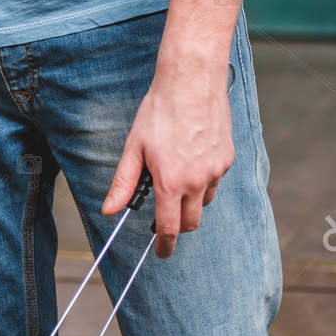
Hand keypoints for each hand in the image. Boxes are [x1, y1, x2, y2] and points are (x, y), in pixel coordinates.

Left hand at [102, 67, 234, 256]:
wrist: (191, 82)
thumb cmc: (160, 112)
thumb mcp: (134, 147)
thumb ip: (123, 183)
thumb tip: (108, 211)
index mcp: (171, 182)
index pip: (170, 228)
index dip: (165, 245)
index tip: (162, 253)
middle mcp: (197, 181)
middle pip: (191, 222)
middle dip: (177, 226)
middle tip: (164, 216)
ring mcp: (215, 170)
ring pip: (204, 201)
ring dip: (191, 201)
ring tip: (175, 176)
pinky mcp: (227, 158)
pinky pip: (215, 180)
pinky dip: (203, 179)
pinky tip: (191, 158)